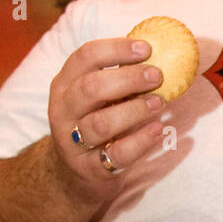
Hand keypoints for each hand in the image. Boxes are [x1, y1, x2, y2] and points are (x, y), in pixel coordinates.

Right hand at [47, 36, 165, 199]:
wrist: (75, 173)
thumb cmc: (94, 122)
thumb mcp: (96, 98)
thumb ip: (118, 79)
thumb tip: (158, 57)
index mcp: (65, 84)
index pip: (85, 57)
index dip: (116, 49)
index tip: (146, 48)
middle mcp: (63, 111)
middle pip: (91, 88)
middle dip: (128, 79)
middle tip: (157, 76)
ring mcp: (72, 142)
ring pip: (101, 123)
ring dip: (135, 110)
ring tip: (159, 102)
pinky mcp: (89, 168)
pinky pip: (117, 154)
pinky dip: (140, 140)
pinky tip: (157, 129)